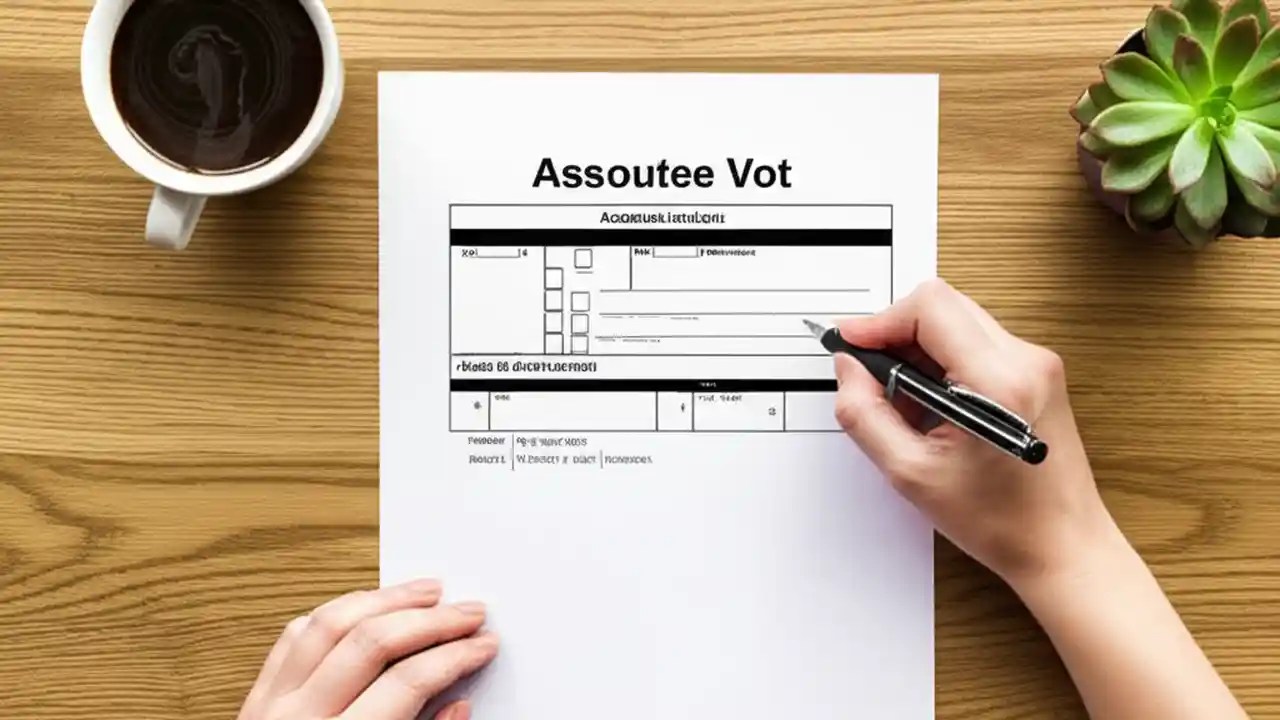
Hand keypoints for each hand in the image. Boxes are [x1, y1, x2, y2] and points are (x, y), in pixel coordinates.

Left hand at [237, 579, 497, 719]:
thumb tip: (457, 707)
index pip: (407, 683)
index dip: (454, 657)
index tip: (483, 645)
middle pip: (372, 642)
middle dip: (431, 620)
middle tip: (469, 613)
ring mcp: (270, 706)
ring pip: (331, 624)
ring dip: (385, 599)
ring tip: (426, 592)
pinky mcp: (255, 699)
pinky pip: (294, 635)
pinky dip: (334, 612)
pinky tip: (365, 605)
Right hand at [833, 280, 1117, 588]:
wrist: (1062, 546)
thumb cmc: (1003, 522)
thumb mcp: (910, 473)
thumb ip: (865, 415)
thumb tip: (848, 370)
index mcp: (998, 381)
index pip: (929, 307)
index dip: (880, 320)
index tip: (851, 344)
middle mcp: (1025, 361)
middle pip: (943, 305)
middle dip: (896, 332)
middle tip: (870, 374)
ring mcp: (1037, 364)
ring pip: (958, 320)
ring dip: (918, 349)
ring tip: (904, 403)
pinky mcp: (1037, 373)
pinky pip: (976, 343)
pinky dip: (942, 362)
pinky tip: (932, 406)